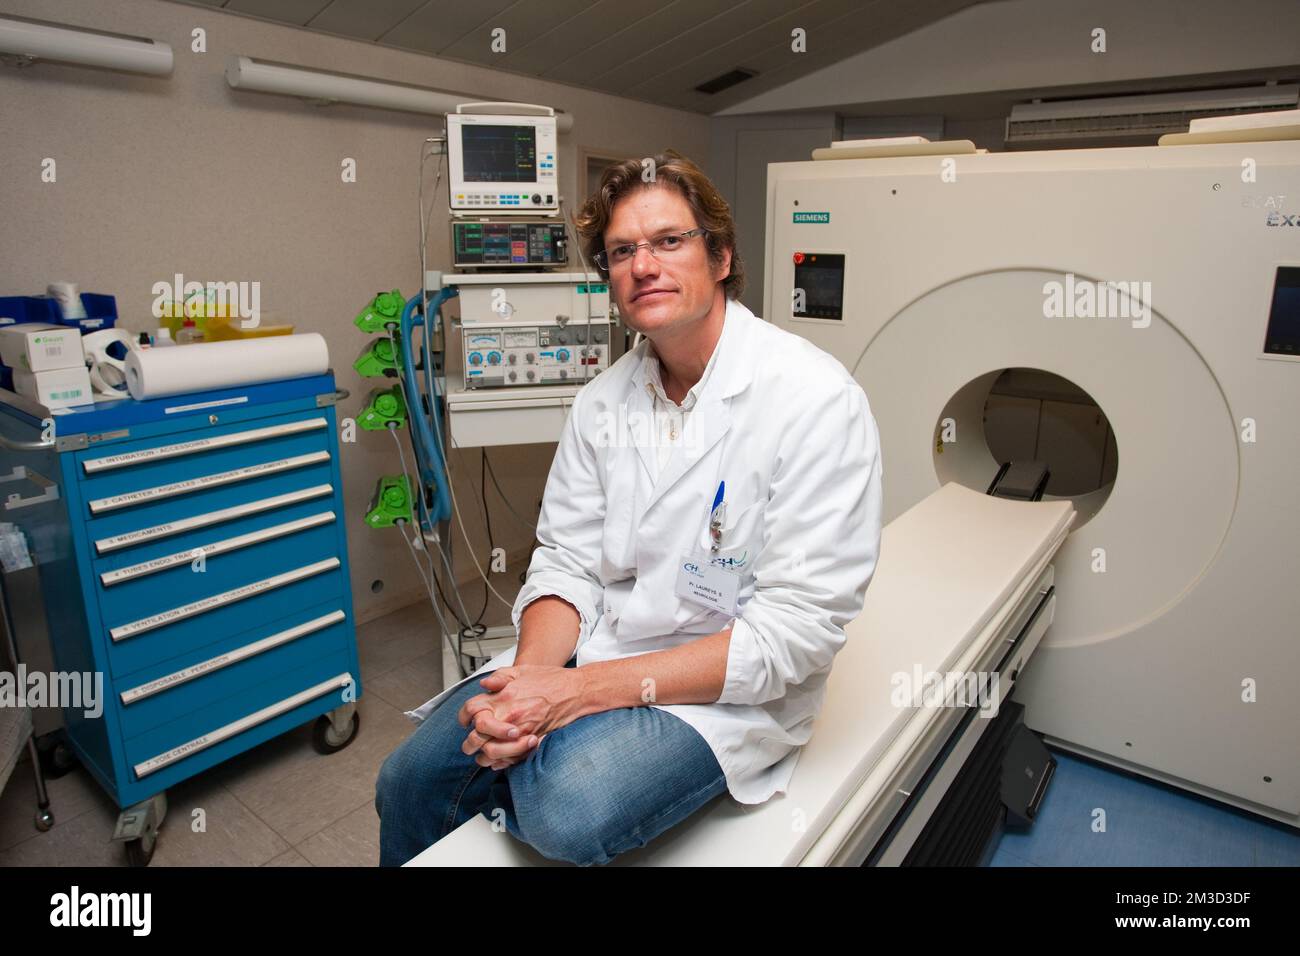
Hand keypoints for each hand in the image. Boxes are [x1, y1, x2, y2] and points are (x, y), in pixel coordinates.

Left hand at [457, 665, 587, 767]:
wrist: (575, 691)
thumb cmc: (551, 680)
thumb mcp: (522, 671)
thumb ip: (499, 677)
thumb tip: (484, 685)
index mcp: (503, 698)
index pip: (471, 710)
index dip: (462, 716)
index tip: (464, 721)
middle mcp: (509, 716)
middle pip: (476, 736)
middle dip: (468, 743)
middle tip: (468, 745)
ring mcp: (520, 731)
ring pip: (490, 753)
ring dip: (482, 756)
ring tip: (481, 755)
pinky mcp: (532, 743)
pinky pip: (510, 760)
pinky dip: (501, 763)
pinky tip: (499, 760)